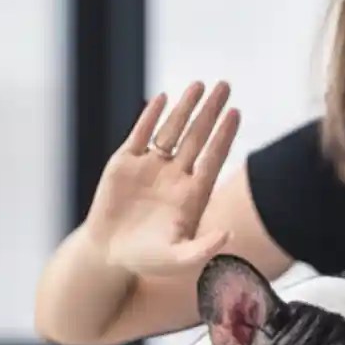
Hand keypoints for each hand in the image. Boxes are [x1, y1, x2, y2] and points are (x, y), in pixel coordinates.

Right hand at [84, 80, 239, 276]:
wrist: (108, 254)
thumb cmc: (146, 259)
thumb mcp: (177, 259)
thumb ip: (202, 249)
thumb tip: (228, 235)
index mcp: (192, 194)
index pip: (213, 157)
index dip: (224, 135)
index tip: (236, 113)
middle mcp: (175, 176)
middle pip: (197, 136)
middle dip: (210, 111)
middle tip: (225, 85)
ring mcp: (151, 167)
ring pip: (171, 130)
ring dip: (185, 107)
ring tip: (199, 84)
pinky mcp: (125, 164)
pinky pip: (140, 135)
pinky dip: (150, 117)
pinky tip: (162, 98)